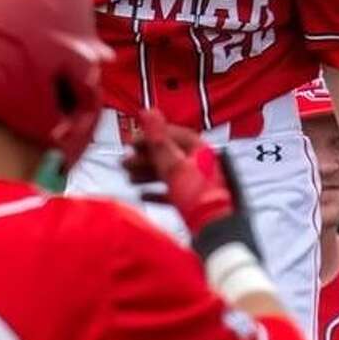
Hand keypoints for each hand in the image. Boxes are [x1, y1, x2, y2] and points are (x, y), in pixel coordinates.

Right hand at [122, 110, 241, 239]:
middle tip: (124, 162)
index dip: (152, 136)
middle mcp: (201, 164)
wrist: (213, 228)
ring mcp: (198, 183)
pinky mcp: (194, 201)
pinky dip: (157, 192)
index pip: (174, 135)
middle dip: (145, 157)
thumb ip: (158, 139)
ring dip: (147, 174)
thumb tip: (148, 111)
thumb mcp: (173, 165)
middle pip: (169, 155)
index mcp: (200, 150)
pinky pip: (173, 193)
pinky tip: (143, 195)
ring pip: (169, 173)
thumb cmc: (197, 195)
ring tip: (128, 178)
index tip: (132, 142)